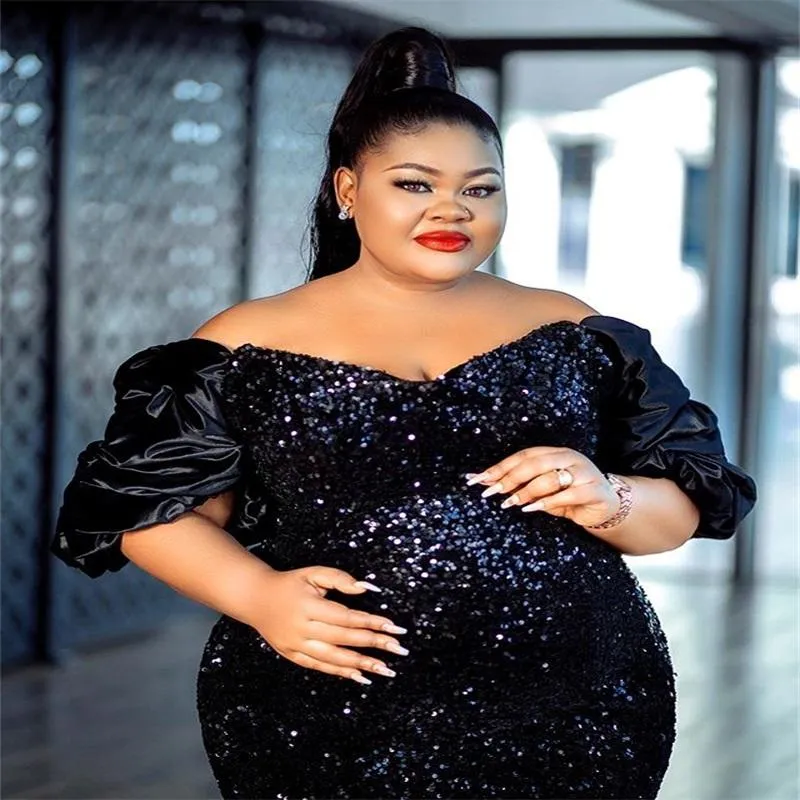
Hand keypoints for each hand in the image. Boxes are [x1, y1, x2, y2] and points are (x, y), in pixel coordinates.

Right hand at [245, 566, 409, 684]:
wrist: (255, 598)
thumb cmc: (290, 583)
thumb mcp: (313, 573)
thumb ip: (340, 579)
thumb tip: (366, 589)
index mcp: (309, 606)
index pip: (347, 617)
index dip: (372, 623)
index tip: (394, 627)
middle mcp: (303, 628)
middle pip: (345, 639)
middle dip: (374, 644)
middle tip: (399, 649)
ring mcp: (297, 645)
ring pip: (334, 658)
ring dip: (362, 664)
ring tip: (385, 669)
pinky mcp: (292, 655)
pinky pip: (320, 667)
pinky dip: (340, 672)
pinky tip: (360, 676)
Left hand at [465, 446, 619, 528]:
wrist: (606, 506)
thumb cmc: (568, 495)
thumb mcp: (542, 489)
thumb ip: (520, 484)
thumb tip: (485, 483)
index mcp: (555, 452)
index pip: (524, 455)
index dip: (501, 467)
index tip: (480, 480)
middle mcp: (569, 457)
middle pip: (534, 463)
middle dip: (510, 478)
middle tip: (492, 492)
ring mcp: (584, 472)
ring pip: (549, 478)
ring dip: (526, 492)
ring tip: (509, 503)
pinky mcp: (594, 489)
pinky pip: (567, 495)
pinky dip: (547, 502)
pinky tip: (531, 508)